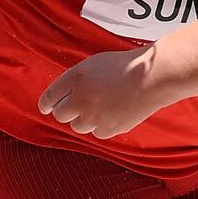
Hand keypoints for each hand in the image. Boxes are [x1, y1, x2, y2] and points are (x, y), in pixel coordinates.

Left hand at [37, 46, 173, 138]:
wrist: (151, 77)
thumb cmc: (124, 68)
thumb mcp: (94, 65)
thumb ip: (75, 81)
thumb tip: (59, 100)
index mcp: (76, 77)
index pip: (50, 96)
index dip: (46, 104)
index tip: (46, 108)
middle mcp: (82, 97)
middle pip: (60, 115)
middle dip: (65, 112)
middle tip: (75, 107)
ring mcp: (95, 115)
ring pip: (78, 126)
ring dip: (84, 119)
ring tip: (100, 107)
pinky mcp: (109, 128)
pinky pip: (96, 133)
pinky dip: (101, 126)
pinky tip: (112, 113)